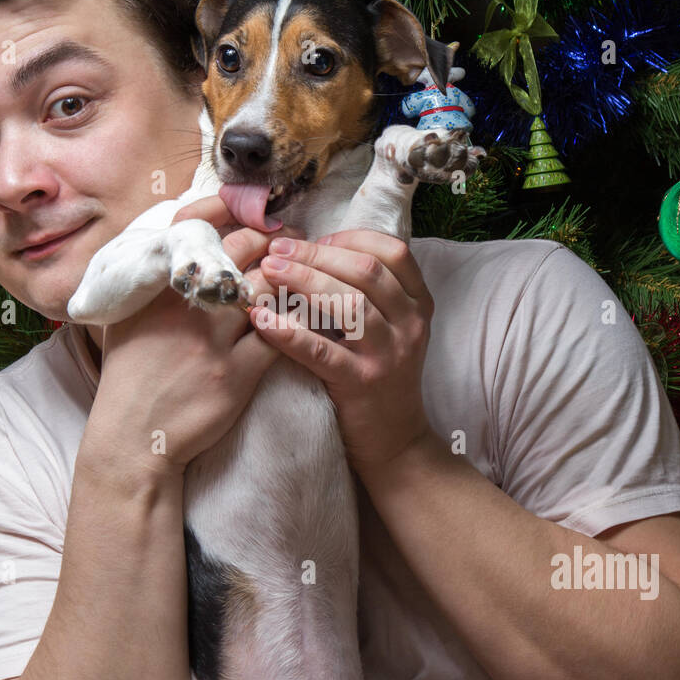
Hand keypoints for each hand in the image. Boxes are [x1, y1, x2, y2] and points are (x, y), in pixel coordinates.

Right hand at [91, 196, 305, 476]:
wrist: (132, 435)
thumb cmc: (129, 374)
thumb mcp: (125, 317)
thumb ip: (150, 281)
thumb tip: (174, 246)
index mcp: (157, 284)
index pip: (199, 226)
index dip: (233, 212)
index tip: (257, 214)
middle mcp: (185, 303)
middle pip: (243, 249)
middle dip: (275, 240)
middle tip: (295, 241)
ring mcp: (213, 338)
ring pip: (269, 287)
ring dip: (293, 277)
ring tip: (307, 274)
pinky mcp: (237, 373)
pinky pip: (282, 334)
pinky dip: (298, 320)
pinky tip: (308, 316)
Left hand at [249, 229, 433, 473]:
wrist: (395, 441)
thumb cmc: (379, 374)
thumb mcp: (389, 328)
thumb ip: (365, 291)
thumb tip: (313, 250)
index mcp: (418, 303)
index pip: (392, 251)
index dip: (350, 238)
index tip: (314, 239)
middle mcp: (411, 324)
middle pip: (366, 271)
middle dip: (316, 254)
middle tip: (276, 250)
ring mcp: (390, 354)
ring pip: (348, 304)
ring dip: (303, 282)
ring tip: (267, 272)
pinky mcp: (362, 383)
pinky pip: (321, 351)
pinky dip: (288, 332)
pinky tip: (261, 320)